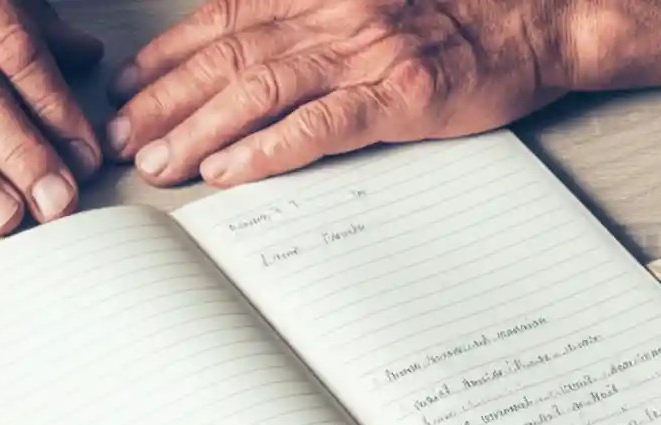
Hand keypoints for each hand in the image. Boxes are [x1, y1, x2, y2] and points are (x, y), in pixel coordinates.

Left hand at [104, 0, 579, 187]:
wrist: (537, 16)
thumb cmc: (457, 8)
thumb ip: (308, 11)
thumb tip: (250, 47)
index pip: (221, 20)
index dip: (166, 56)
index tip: (127, 89)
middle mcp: (331, 11)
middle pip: (226, 59)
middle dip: (164, 101)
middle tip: (123, 140)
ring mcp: (365, 53)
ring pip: (259, 93)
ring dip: (199, 131)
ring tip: (158, 165)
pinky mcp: (399, 95)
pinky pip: (319, 126)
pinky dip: (267, 150)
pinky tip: (229, 173)